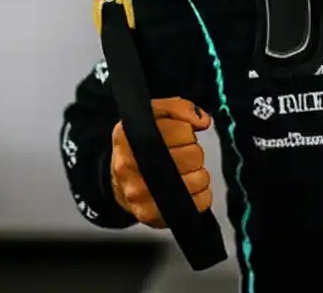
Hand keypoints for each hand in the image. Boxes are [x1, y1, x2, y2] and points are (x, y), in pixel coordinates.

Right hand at [110, 97, 212, 227]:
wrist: (119, 181)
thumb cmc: (141, 146)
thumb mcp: (154, 116)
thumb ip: (179, 109)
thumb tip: (203, 120)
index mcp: (128, 135)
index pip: (182, 130)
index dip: (187, 132)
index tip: (180, 137)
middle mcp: (130, 164)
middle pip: (193, 155)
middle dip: (193, 153)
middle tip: (181, 156)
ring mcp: (139, 193)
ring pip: (198, 179)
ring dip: (198, 174)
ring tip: (183, 173)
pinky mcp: (152, 214)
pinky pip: (197, 203)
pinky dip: (201, 195)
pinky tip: (186, 190)